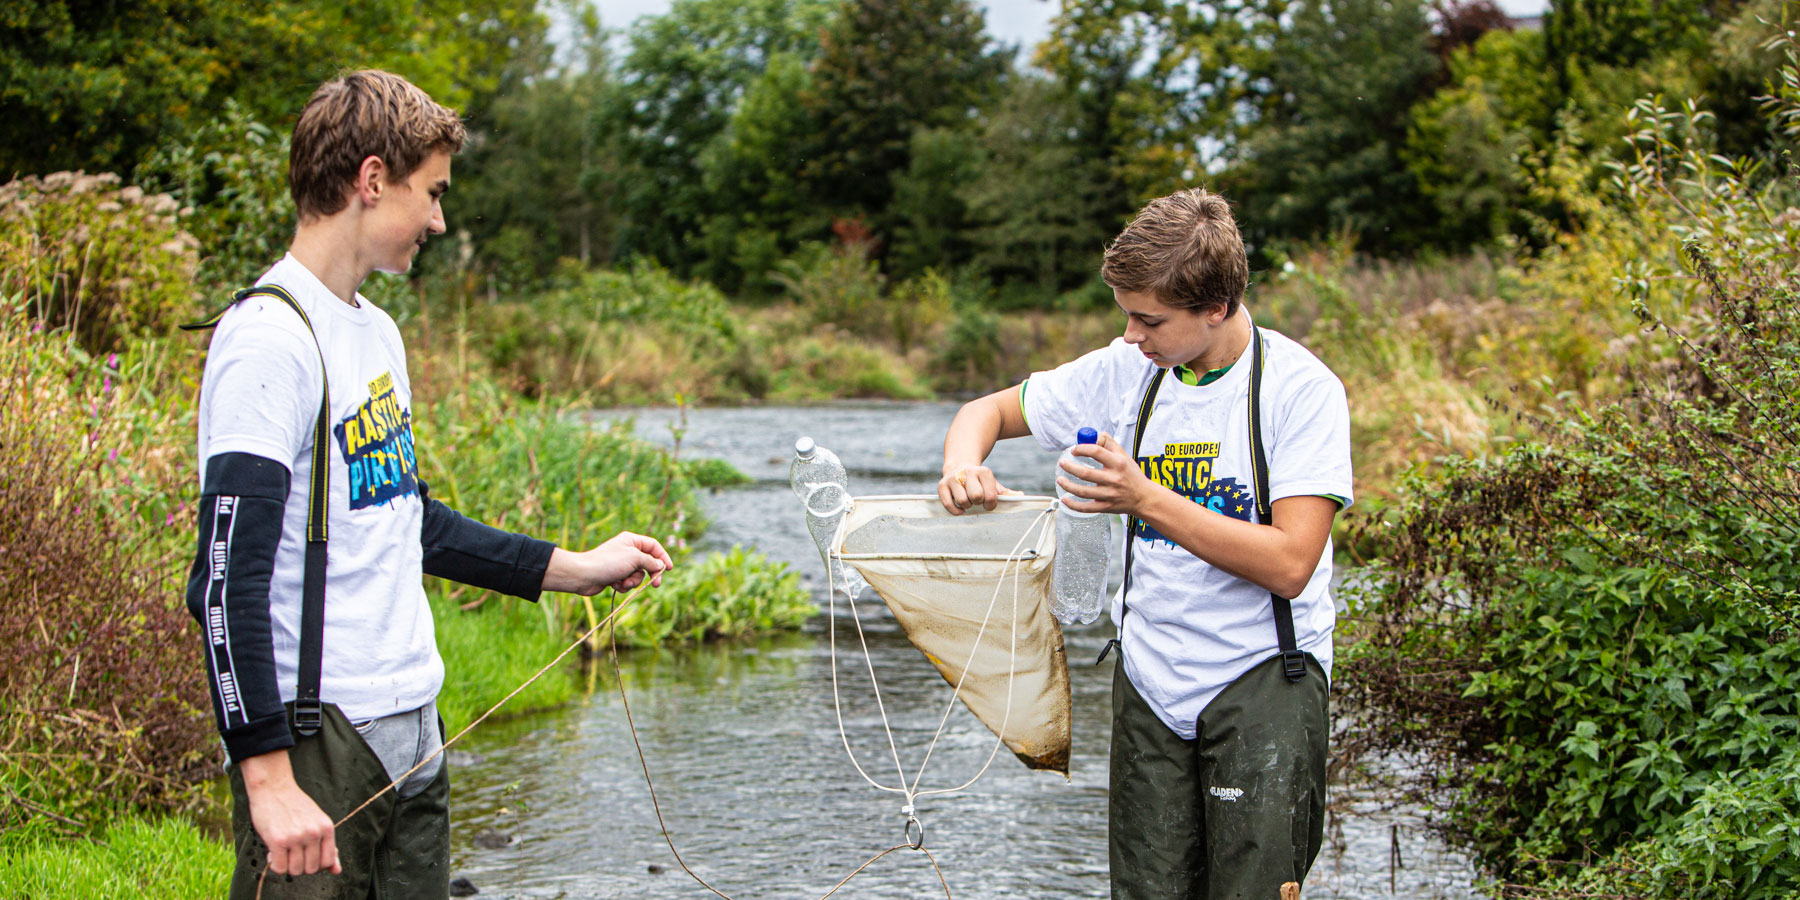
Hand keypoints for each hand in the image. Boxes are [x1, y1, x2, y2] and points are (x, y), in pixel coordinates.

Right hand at [240, 750, 339, 876]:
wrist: (274, 788)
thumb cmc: (294, 806)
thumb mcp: (317, 822)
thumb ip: (327, 846)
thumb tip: (337, 871)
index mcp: (327, 828)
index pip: (328, 862)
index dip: (316, 865)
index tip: (305, 857)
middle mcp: (314, 833)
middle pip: (311, 869)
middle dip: (300, 866)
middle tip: (291, 854)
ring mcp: (297, 837)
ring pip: (295, 871)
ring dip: (286, 865)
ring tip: (282, 852)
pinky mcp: (278, 840)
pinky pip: (280, 868)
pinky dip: (275, 865)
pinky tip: (272, 853)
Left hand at [543, 532, 672, 594]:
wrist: (584, 575)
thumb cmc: (608, 562)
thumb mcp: (634, 558)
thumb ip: (650, 561)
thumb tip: (659, 565)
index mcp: (632, 540)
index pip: (653, 546)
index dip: (662, 556)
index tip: (669, 569)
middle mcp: (627, 551)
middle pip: (648, 562)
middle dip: (650, 574)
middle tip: (656, 584)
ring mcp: (621, 564)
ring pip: (638, 575)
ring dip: (633, 581)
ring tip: (623, 582)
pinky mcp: (615, 576)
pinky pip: (627, 582)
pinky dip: (623, 586)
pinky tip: (614, 585)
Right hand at [938, 463, 1012, 514]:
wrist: (959, 466)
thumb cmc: (979, 481)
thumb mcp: (993, 484)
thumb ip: (1006, 492)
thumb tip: (1020, 496)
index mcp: (984, 472)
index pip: (991, 495)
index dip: (991, 504)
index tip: (988, 503)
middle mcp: (968, 472)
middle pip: (976, 496)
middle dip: (978, 503)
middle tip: (977, 501)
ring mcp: (954, 478)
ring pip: (963, 501)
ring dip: (967, 506)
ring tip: (968, 501)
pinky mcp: (942, 485)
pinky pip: (948, 504)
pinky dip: (955, 511)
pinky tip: (960, 509)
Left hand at [1056, 432, 1155, 515]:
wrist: (1144, 498)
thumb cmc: (1131, 474)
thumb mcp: (1124, 455)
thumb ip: (1109, 443)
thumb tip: (1093, 435)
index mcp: (1118, 463)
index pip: (1096, 452)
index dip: (1082, 449)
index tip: (1074, 450)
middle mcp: (1114, 479)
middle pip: (1086, 473)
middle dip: (1070, 467)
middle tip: (1062, 463)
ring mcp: (1110, 495)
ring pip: (1083, 492)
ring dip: (1068, 486)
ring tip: (1059, 479)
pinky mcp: (1106, 507)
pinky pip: (1086, 508)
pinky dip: (1073, 505)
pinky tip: (1065, 499)